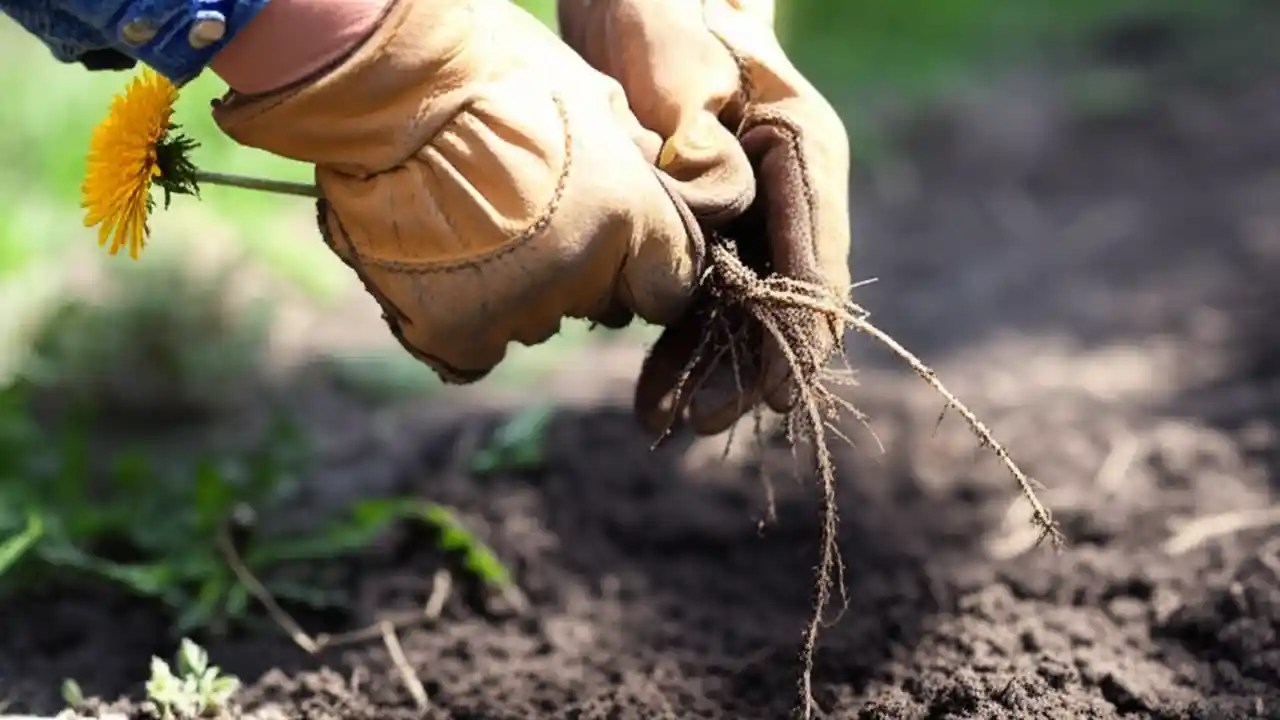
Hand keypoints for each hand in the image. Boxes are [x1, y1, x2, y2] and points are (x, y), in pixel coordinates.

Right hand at [209, 0, 704, 382]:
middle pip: (598, 304)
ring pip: (532, 323)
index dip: (646, 269)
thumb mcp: (591, 95)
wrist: (395, 92)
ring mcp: (519, 313)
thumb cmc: (495, 73)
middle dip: (575, 271)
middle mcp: (585, 278)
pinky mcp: (455, 334)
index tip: (619, 248)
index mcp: (633, 221)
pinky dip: (458, 325)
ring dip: (512, 291)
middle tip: (524, 217)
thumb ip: (629, 154)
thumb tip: (646, 171)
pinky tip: (436, 276)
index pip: (670, 285)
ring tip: (464, 231)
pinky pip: (472, 353)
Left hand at [560, 0, 852, 436]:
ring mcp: (751, 213)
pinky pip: (705, 299)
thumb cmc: (657, 16)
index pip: (811, 259)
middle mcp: (788, 192)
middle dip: (746, 369)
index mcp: (801, 151)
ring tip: (665, 423)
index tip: (779, 395)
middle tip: (698, 423)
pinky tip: (652, 392)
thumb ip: (698, 149)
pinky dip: (681, 344)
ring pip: (743, 311)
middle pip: (783, 300)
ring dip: (710, 370)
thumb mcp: (677, 65)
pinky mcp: (711, 227)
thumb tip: (707, 233)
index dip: (794, 334)